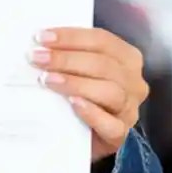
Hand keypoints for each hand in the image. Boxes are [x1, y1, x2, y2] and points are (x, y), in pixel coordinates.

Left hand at [29, 27, 148, 163]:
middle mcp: (133, 82)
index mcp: (127, 58)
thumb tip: (40, 44)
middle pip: (103, 65)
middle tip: (37, 58)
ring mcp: (129, 110)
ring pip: (110, 92)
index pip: (101, 40)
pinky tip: (72, 104)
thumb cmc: (82, 93)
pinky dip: (91, 112)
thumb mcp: (80, 68)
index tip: (41, 37)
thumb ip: (68, 54)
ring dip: (75, 83)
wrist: (86, 135)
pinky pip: (111, 125)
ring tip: (47, 80)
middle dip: (66, 59)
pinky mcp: (121, 135)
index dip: (71, 37)